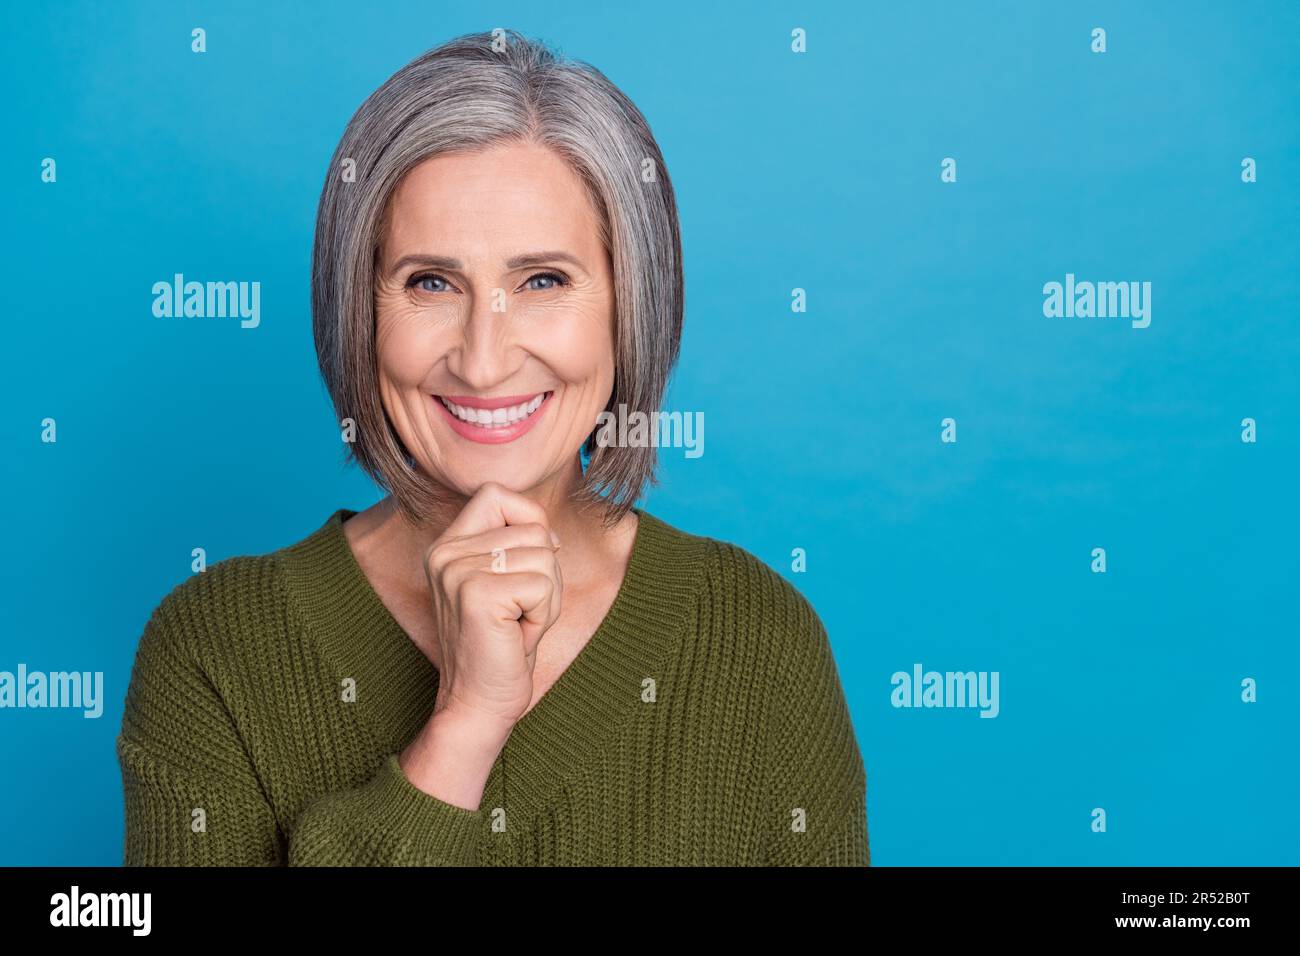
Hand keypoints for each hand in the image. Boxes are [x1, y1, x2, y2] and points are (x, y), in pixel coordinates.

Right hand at [422, 481, 563, 731]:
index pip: (496, 493)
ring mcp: (458, 570)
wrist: (479, 701)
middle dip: (545, 574)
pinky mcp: (478, 594)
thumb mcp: (507, 582)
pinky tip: (517, 636)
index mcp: (447, 544)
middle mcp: (445, 551)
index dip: (528, 521)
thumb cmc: (501, 644)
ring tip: (517, 624)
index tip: (526, 566)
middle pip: (534, 528)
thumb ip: (518, 544)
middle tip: (518, 610)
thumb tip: (551, 532)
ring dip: (547, 598)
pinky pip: (544, 585)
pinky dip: (544, 615)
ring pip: (545, 556)